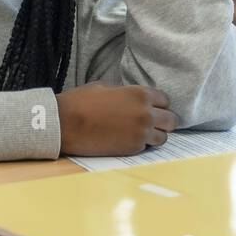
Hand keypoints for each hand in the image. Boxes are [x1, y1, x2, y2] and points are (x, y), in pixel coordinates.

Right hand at [56, 83, 177, 155]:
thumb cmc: (79, 102)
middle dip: (163, 121)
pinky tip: (127, 139)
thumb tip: (130, 98)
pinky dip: (140, 144)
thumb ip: (124, 92)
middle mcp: (146, 114)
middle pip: (171, 120)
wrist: (64, 124)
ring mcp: (141, 133)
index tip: (150, 108)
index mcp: (139, 94)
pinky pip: (147, 147)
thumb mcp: (104, 87)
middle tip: (150, 123)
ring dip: (155, 135)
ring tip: (140, 134)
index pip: (165, 100)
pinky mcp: (133, 148)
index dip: (157, 104)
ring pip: (164, 137)